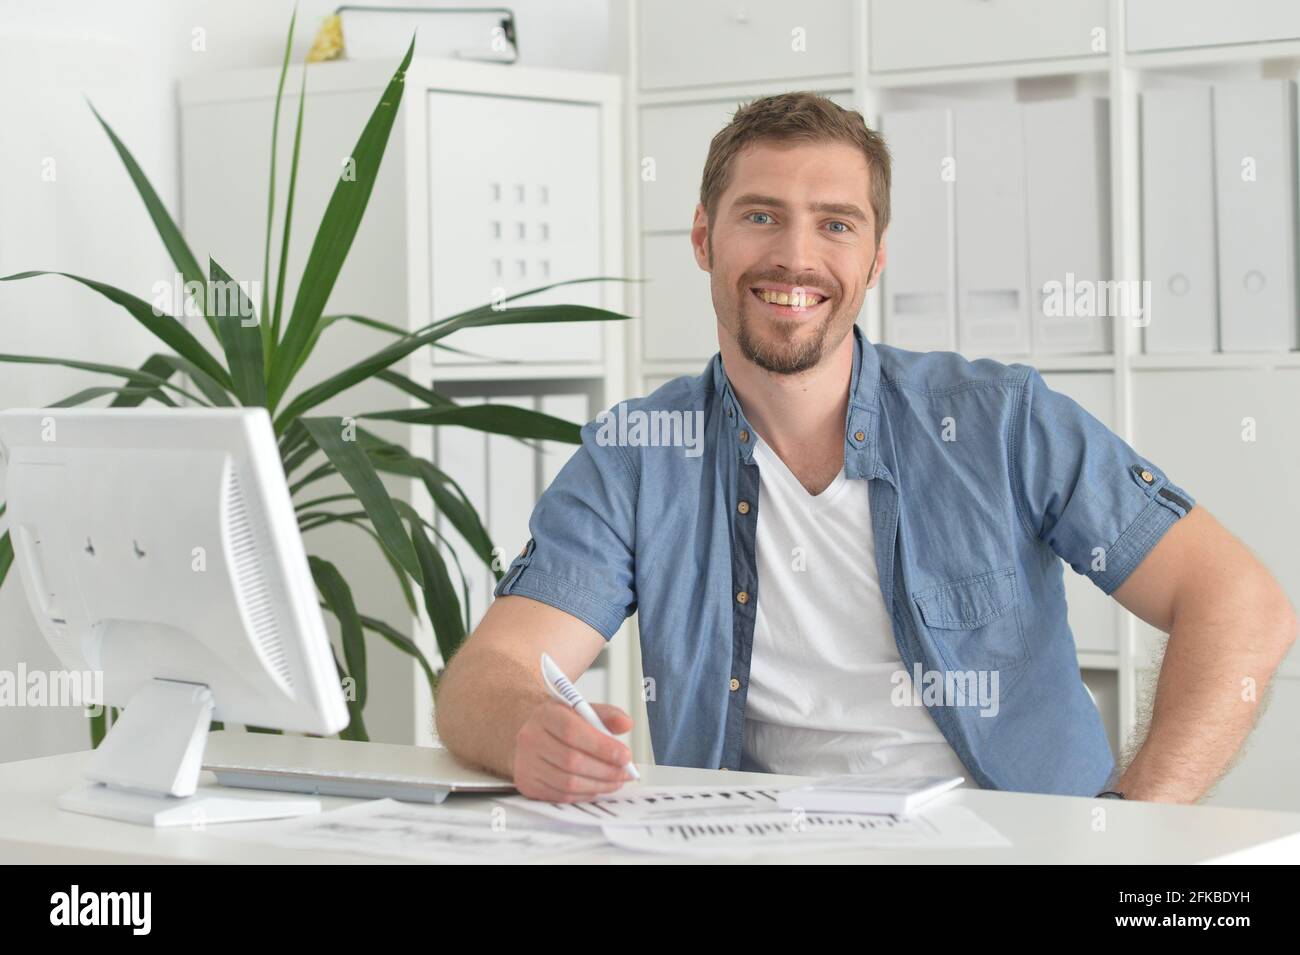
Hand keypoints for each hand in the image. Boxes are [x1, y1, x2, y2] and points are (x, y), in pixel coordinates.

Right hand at [511, 699, 635, 801]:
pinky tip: (599, 786)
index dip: (602, 746)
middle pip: (571, 760)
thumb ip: (607, 715)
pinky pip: (562, 796)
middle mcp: (531, 738)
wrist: (535, 736)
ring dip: (599, 785)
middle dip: (605, 770)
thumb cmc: (562, 724)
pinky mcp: (528, 785)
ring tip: (617, 781)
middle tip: (626, 772)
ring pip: (568, 783)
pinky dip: (586, 794)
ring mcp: (526, 764)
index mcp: (546, 714)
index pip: (572, 731)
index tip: (625, 755)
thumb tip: (626, 723)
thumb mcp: (583, 711)